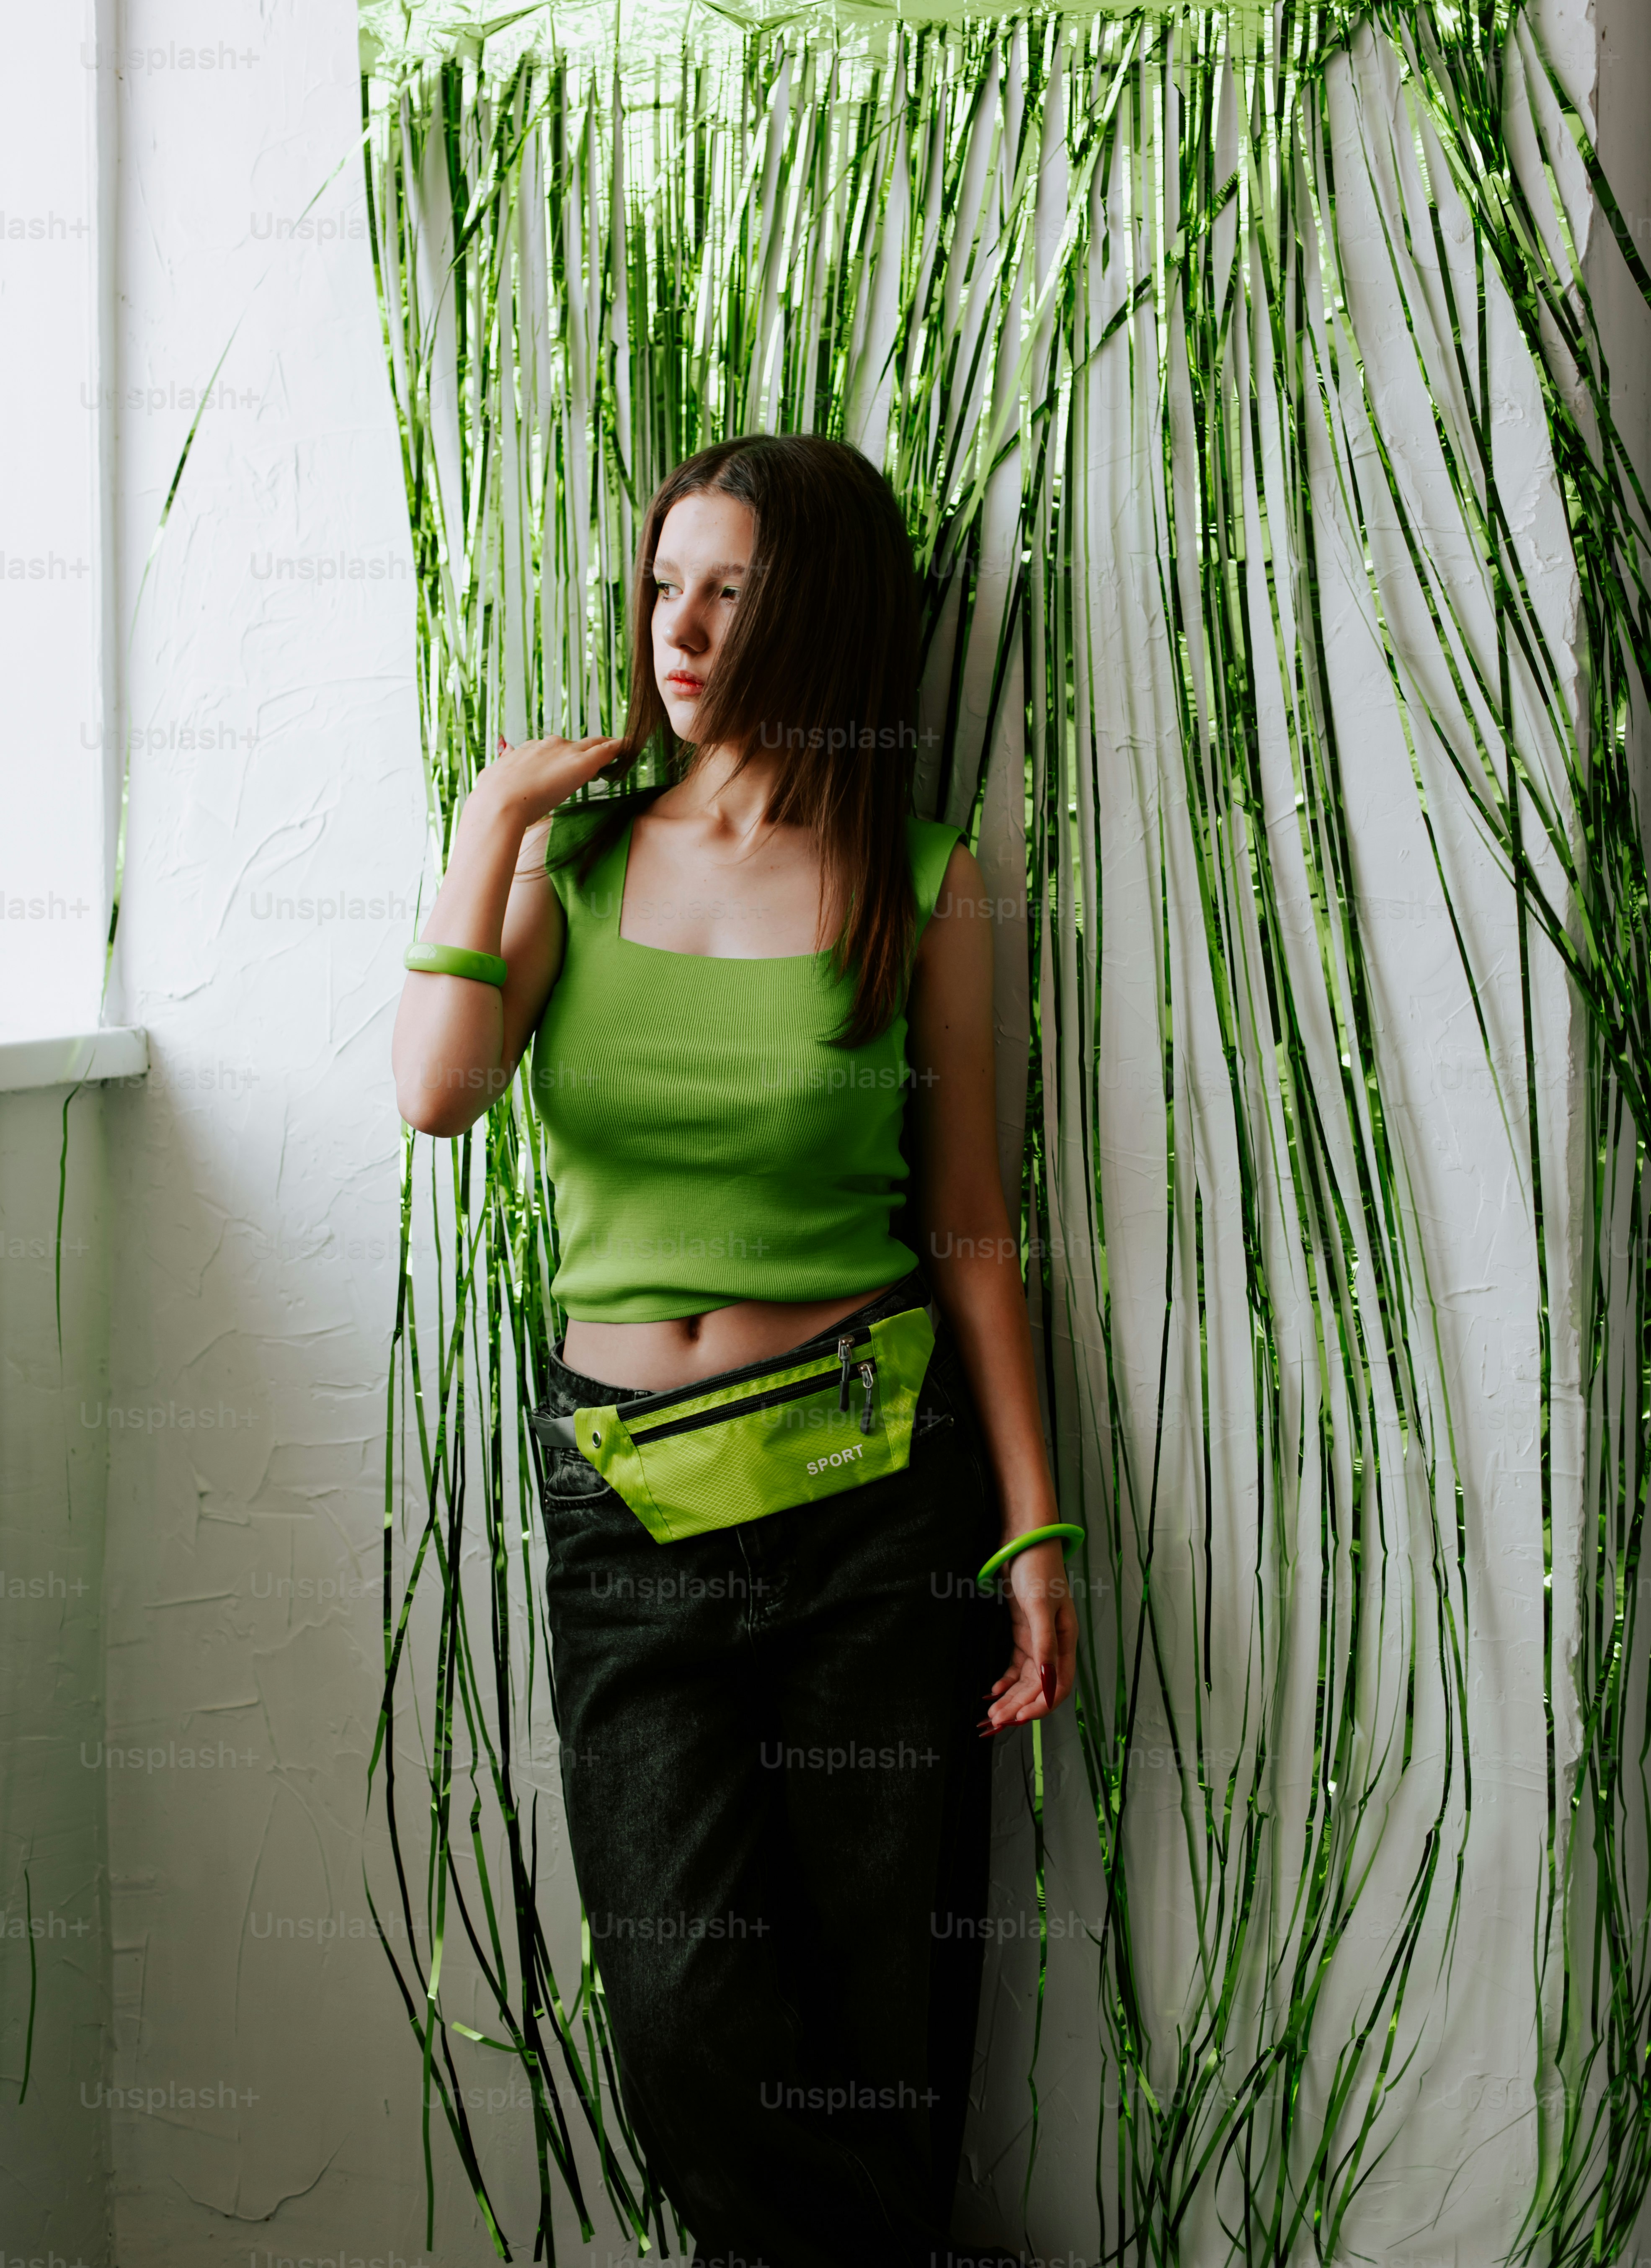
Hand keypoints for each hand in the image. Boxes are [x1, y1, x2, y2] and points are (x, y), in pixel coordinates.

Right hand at [476, 732, 627, 827]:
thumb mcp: (490, 779)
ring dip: (605, 746)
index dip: (559, 757)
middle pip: (573, 743)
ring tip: (620, 748)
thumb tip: (489, 769)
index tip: (565, 765)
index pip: (548, 750)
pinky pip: (607, 751)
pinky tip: (630, 746)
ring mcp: (565, 753)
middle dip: (585, 749)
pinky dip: (620, 747)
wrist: (500, 802)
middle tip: (599, 755)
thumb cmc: (491, 798)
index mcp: (526, 750)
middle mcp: (546, 746)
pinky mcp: (582, 763)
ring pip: (593, 744)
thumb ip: (496, 772)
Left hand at [979, 1540, 1076, 1735]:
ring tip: (992, 1713)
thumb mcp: (1041, 1607)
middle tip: (995, 1721)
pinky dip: (1006, 1681)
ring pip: (1026, 1680)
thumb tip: (1046, 1682)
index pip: (1057, 1686)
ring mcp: (1038, 1640)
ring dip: (1011, 1698)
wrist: (1025, 1542)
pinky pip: (1016, 1666)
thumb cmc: (1038, 1570)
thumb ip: (1045, 1646)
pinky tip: (994, 1690)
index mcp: (1066, 1642)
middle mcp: (1054, 1645)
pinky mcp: (1023, 1632)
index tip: (1017, 1718)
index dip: (1039, 1706)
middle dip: (1019, 1707)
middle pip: (1039, 1687)